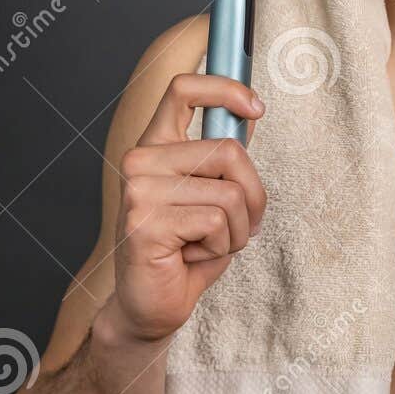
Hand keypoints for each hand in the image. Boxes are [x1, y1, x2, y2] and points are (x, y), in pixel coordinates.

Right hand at [96, 74, 267, 346]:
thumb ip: (225, 157)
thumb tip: (249, 114)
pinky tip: (193, 256)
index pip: (183, 89)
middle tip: (238, 225)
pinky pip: (216, 223)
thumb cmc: (187, 249)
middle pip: (229, 151)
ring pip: (229, 193)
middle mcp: (140, 161)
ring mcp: (138, 191)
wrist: (151, 305)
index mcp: (155, 145)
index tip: (256, 107)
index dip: (225, 88)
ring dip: (238, 229)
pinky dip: (222, 246)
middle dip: (253, 195)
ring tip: (210, 244)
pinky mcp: (144, 224)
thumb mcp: (213, 194)